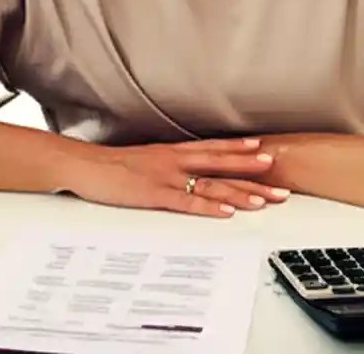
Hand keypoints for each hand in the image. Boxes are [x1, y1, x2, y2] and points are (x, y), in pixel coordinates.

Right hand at [59, 138, 291, 217]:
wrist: (83, 164)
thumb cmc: (110, 165)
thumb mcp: (143, 159)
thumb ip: (165, 164)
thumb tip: (181, 170)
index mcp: (172, 152)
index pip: (213, 149)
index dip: (241, 150)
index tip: (265, 151)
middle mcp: (174, 160)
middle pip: (221, 167)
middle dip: (252, 174)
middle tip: (280, 180)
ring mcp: (166, 176)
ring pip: (211, 185)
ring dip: (239, 193)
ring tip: (264, 199)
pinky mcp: (154, 194)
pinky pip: (186, 201)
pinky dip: (208, 207)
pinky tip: (226, 212)